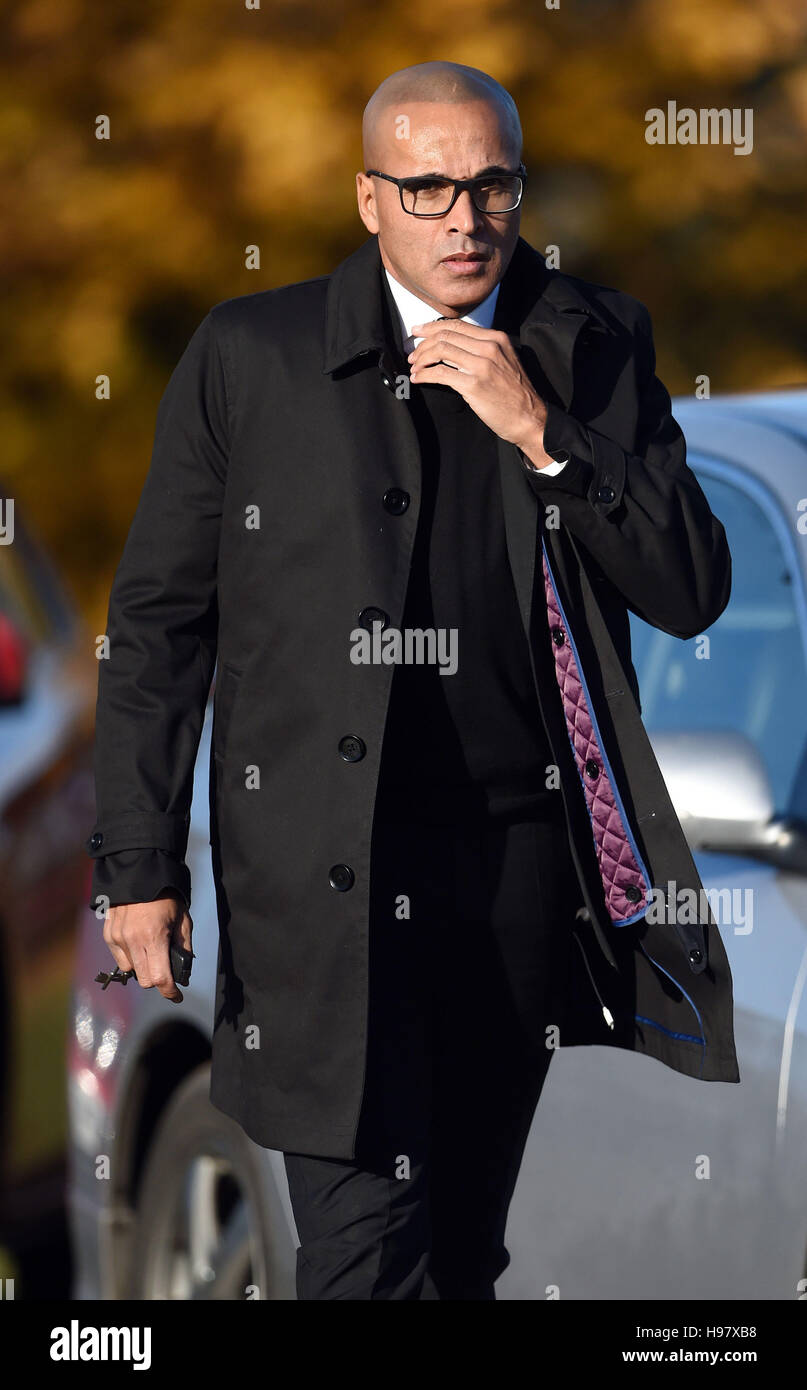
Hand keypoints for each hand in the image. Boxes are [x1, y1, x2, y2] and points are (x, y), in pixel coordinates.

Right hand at [102, 891, 191, 1003]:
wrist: (139, 872)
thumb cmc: (166, 896)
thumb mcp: (183, 919)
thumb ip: (184, 947)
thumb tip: (183, 972)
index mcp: (154, 936)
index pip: (160, 978)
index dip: (170, 992)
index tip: (176, 996)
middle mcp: (132, 940)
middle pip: (144, 980)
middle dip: (157, 979)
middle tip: (165, 968)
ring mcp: (117, 938)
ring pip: (131, 970)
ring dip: (142, 967)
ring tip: (150, 949)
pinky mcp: (108, 935)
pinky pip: (119, 958)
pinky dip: (130, 957)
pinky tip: (138, 942)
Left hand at [408, 319, 555, 464]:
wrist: (529, 417)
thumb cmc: (515, 394)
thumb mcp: (505, 361)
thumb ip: (483, 349)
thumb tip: (453, 346)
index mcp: (496, 338)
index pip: (457, 325)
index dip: (432, 327)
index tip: (418, 331)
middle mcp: (489, 347)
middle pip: (445, 335)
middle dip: (423, 344)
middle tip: (412, 354)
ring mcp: (482, 365)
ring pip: (440, 350)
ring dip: (421, 358)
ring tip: (414, 367)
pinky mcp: (474, 385)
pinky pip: (441, 373)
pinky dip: (424, 375)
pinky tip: (418, 379)